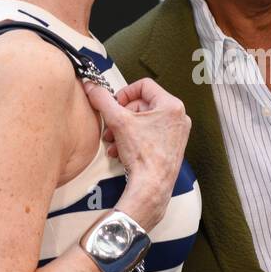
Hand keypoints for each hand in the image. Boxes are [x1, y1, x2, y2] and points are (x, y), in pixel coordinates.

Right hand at [82, 77, 190, 229]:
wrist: (151, 186)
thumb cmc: (143, 156)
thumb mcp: (118, 122)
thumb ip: (103, 100)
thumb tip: (92, 87)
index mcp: (171, 105)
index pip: (143, 85)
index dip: (124, 93)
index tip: (114, 104)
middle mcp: (178, 117)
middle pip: (142, 104)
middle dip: (121, 116)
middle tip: (110, 127)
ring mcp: (176, 132)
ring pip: (143, 121)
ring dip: (123, 130)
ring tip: (113, 141)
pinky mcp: (172, 146)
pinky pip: (149, 134)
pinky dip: (133, 140)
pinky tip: (121, 151)